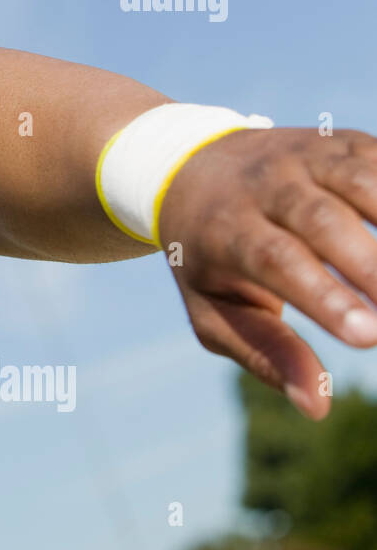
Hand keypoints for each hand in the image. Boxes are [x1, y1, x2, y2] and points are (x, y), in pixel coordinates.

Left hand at [158, 127, 376, 419]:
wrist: (189, 166)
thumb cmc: (208, 254)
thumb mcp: (214, 308)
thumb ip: (264, 352)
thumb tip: (316, 406)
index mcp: (227, 227)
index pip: (276, 260)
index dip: (325, 296)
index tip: (369, 337)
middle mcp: (266, 185)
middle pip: (321, 219)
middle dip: (371, 265)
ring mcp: (307, 157)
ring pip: (362, 179)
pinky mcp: (344, 143)